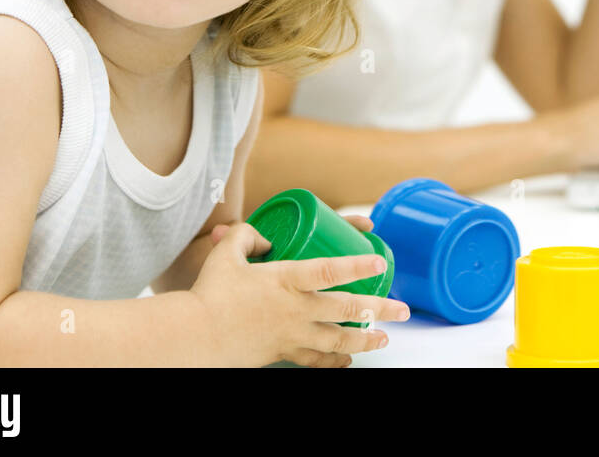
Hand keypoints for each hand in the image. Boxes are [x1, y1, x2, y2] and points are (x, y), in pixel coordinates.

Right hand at [195, 222, 410, 366]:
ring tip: (384, 338)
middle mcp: (296, 309)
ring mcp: (292, 334)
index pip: (330, 270)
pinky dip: (335, 363)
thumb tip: (262, 234)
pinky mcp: (283, 353)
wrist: (195, 337)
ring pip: (338, 340)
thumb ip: (245, 237)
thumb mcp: (226, 255)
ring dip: (365, 339)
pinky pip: (316, 361)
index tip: (381, 264)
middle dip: (380, 310)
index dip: (358, 266)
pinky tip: (349, 362)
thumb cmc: (209, 294)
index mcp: (286, 280)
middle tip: (403, 310)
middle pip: (347, 309)